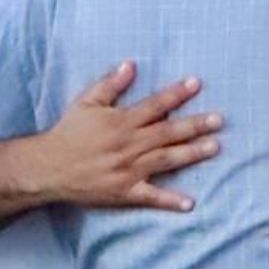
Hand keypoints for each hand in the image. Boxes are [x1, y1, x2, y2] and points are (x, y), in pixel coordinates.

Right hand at [37, 61, 220, 210]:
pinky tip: (189, 203)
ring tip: (215, 147)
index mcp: (121, 121)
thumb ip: (110, 84)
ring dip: (191, 153)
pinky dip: (170, 200)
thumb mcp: (87, 102)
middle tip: (219, 120)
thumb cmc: (69, 132)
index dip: (176, 94)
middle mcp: (129, 144)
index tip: (196, 84)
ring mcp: (128, 170)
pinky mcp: (124, 192)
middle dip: (195, 125)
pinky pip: (151, 197)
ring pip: (166, 159)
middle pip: (167, 132)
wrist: (50, 167)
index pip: (154, 104)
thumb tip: (131, 65)